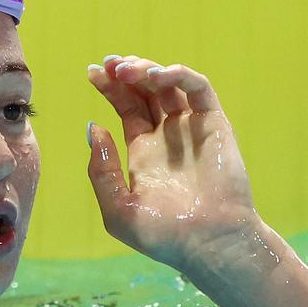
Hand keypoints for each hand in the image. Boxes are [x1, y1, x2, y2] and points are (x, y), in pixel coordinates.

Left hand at [86, 56, 258, 275]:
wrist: (210, 243)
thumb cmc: (164, 235)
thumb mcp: (118, 208)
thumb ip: (102, 170)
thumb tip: (94, 127)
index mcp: (144, 153)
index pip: (126, 108)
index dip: (110, 87)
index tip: (92, 71)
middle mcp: (167, 136)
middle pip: (144, 92)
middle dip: (125, 73)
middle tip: (109, 63)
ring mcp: (191, 128)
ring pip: (169, 85)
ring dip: (147, 70)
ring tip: (127, 70)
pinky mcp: (215, 125)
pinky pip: (199, 89)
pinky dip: (179, 75)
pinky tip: (157, 77)